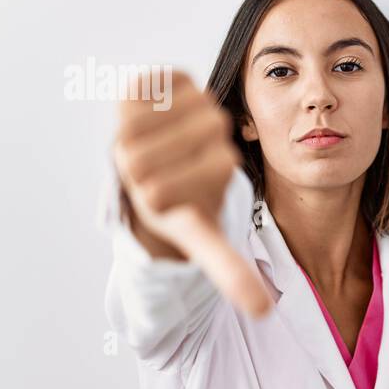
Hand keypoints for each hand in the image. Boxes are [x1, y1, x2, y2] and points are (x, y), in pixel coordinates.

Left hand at [113, 70, 272, 316]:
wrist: (136, 173)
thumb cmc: (178, 201)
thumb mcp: (202, 238)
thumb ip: (227, 269)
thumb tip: (263, 310)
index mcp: (152, 194)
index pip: (223, 164)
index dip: (219, 172)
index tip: (191, 190)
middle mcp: (131, 158)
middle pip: (213, 128)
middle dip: (210, 145)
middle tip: (188, 160)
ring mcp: (125, 122)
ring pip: (200, 102)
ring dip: (197, 119)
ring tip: (180, 138)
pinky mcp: (127, 90)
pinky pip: (180, 78)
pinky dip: (182, 91)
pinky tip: (171, 113)